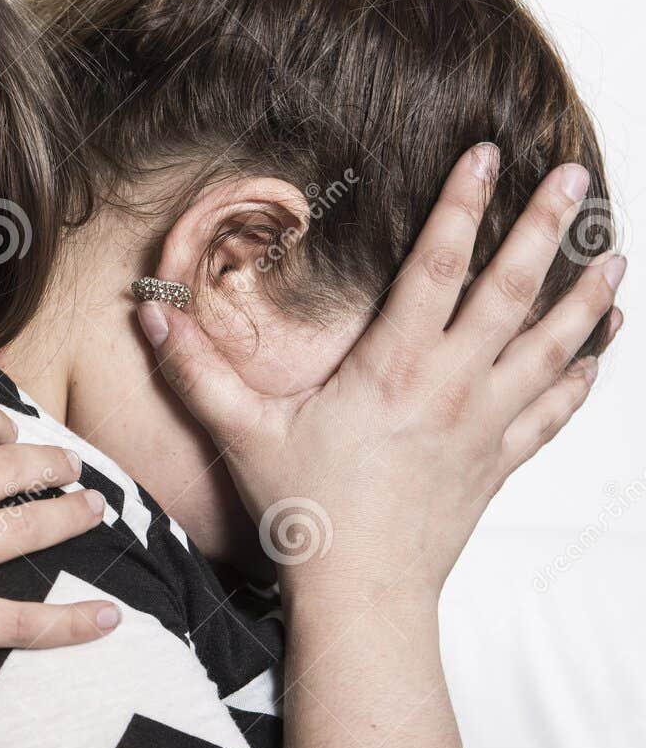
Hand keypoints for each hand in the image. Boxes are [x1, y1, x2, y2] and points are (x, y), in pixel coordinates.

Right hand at [134, 144, 623, 600]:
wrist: (361, 592)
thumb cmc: (304, 511)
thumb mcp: (242, 432)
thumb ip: (195, 369)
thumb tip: (149, 313)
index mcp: (391, 368)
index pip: (436, 267)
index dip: (463, 205)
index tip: (487, 155)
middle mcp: (450, 387)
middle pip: (510, 292)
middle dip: (543, 228)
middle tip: (574, 178)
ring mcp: (484, 425)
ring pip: (551, 347)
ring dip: (584, 298)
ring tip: (613, 255)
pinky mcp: (498, 462)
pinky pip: (554, 410)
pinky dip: (582, 376)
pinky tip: (599, 349)